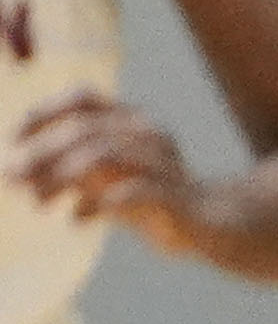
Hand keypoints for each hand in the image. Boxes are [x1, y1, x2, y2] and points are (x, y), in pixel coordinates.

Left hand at [11, 93, 207, 253]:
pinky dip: (100, 201)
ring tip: (38, 202)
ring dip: (61, 177)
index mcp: (130, 120)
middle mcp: (148, 133)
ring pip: (105, 155)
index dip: (43, 113)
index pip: (83, 99)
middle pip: (85, 130)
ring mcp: (165, 163)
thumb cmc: (149, 198)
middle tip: (12, 178)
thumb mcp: (102, 179)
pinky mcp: (178, 196)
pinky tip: (76, 219)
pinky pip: (137, 190)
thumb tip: (12, 173)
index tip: (13, 139)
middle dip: (41, 153)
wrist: (212, 223)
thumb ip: (64, 172)